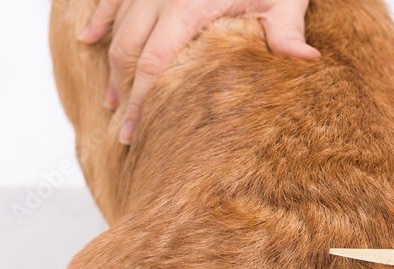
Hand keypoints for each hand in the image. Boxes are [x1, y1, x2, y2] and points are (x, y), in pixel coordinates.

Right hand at [78, 0, 318, 143]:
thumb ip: (288, 31)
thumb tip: (306, 60)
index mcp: (189, 7)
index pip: (153, 65)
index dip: (141, 101)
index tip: (135, 131)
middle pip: (129, 53)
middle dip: (125, 94)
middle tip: (126, 130)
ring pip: (119, 30)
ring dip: (113, 67)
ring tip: (114, 101)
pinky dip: (100, 19)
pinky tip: (87, 42)